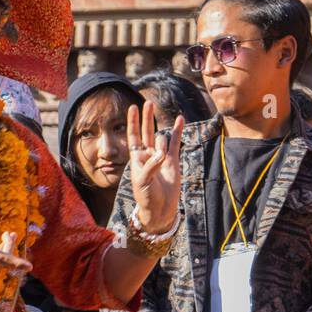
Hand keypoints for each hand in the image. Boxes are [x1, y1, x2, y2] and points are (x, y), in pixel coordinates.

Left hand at [127, 100, 183, 233]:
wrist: (160, 209)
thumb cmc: (146, 197)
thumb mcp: (143, 181)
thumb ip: (151, 166)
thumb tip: (161, 153)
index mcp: (136, 158)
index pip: (133, 136)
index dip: (132, 122)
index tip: (132, 108)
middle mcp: (148, 155)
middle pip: (147, 131)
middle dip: (147, 117)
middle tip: (148, 102)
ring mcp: (161, 157)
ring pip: (162, 139)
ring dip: (163, 144)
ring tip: (162, 159)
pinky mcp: (173, 161)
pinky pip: (175, 142)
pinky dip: (177, 131)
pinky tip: (180, 119)